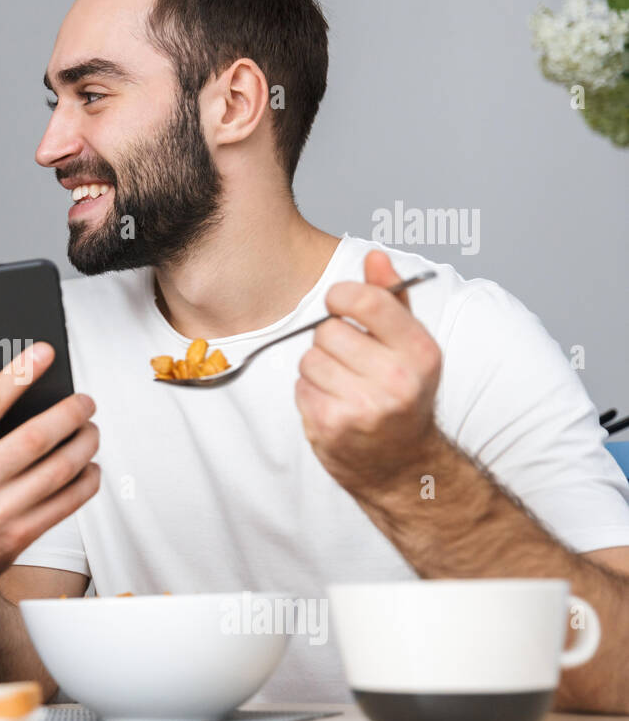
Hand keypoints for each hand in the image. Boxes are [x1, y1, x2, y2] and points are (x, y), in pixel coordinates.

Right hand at [0, 343, 100, 624]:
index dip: (20, 372)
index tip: (44, 353)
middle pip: (36, 436)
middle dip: (70, 411)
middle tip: (84, 400)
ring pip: (59, 470)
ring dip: (84, 444)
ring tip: (90, 429)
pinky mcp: (20, 535)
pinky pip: (66, 503)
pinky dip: (86, 482)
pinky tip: (89, 466)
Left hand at [295, 250, 442, 492]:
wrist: (403, 464)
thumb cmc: (403, 394)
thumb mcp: (410, 345)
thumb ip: (391, 298)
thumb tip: (373, 256)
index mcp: (420, 352)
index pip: (367, 301)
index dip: (341, 295)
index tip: (339, 302)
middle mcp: (397, 379)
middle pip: (328, 330)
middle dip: (330, 341)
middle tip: (349, 360)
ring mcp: (363, 406)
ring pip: (309, 359)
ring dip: (318, 368)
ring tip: (342, 384)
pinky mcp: (331, 425)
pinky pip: (299, 387)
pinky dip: (310, 393)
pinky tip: (333, 403)